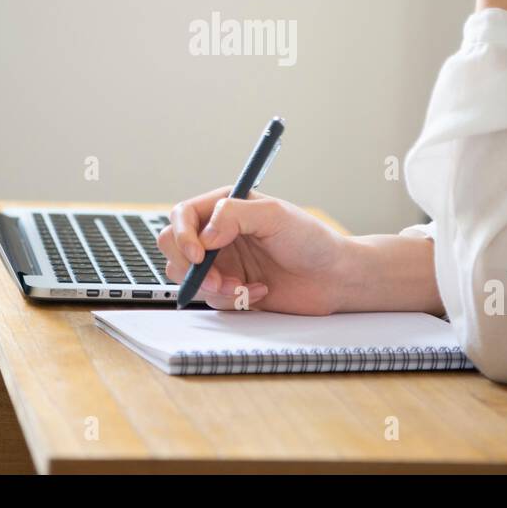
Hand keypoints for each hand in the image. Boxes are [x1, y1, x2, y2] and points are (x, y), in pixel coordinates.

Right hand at [156, 187, 352, 314]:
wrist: (333, 278)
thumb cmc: (310, 240)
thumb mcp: (275, 216)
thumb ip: (234, 215)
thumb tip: (204, 235)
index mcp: (224, 207)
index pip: (182, 216)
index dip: (182, 236)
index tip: (199, 256)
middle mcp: (217, 234)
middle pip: (173, 247)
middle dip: (191, 268)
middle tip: (219, 280)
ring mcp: (222, 262)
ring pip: (187, 277)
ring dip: (213, 287)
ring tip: (244, 287)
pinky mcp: (229, 288)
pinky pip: (210, 299)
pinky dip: (232, 300)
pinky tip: (260, 291)